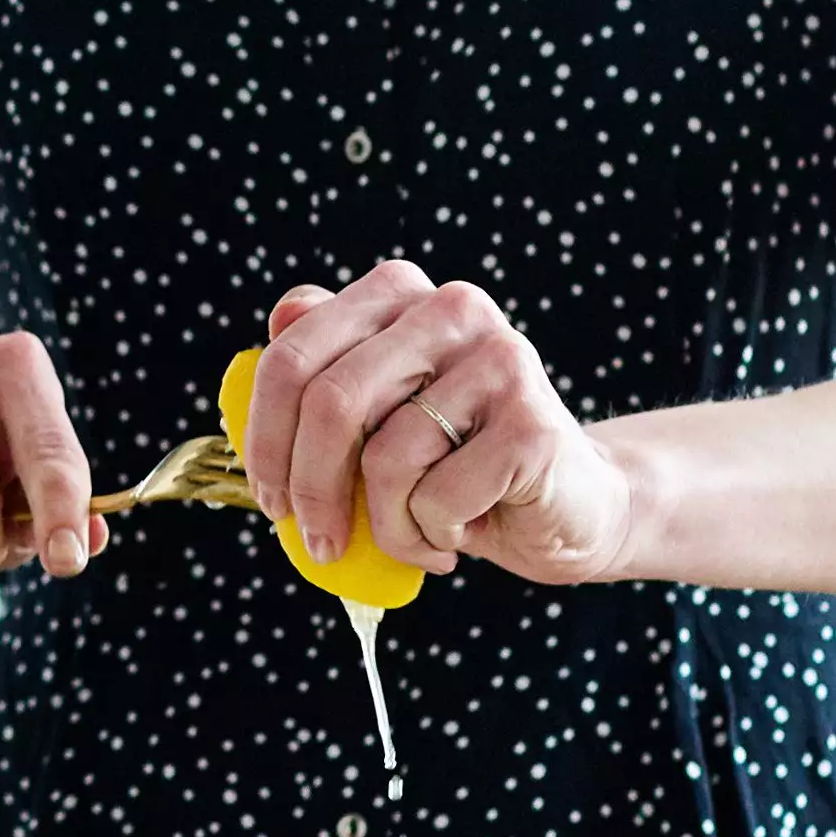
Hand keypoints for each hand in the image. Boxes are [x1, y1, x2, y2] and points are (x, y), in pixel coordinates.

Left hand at [241, 262, 637, 583]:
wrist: (572, 507)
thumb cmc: (458, 466)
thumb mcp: (380, 420)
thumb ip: (327, 370)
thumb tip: (277, 322)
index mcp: (401, 294)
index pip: (292, 356)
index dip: (263, 438)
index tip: (269, 499)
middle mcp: (451, 308)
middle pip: (330, 403)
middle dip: (309, 490)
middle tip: (318, 542)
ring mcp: (498, 358)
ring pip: (385, 460)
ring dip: (387, 527)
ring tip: (418, 537)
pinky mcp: (531, 420)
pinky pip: (436, 497)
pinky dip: (432, 538)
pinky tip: (460, 534)